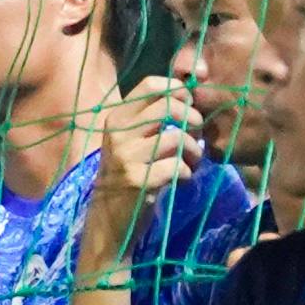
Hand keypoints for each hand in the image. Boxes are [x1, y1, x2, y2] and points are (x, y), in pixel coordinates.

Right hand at [88, 75, 206, 235]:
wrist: (108, 220)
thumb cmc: (126, 176)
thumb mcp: (130, 141)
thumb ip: (151, 119)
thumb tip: (188, 96)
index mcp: (116, 118)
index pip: (150, 84)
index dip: (178, 90)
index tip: (189, 106)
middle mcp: (118, 133)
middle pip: (169, 106)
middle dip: (193, 120)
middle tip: (196, 136)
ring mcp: (126, 157)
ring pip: (178, 137)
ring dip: (194, 152)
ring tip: (192, 163)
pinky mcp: (138, 180)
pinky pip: (178, 167)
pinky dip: (187, 174)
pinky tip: (181, 181)